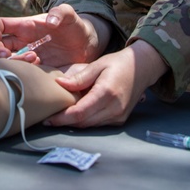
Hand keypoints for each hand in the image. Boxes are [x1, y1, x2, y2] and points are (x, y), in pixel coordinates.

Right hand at [0, 4, 103, 65]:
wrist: (87, 45)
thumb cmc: (75, 26)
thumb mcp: (69, 14)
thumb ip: (61, 12)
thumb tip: (50, 22)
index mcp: (25, 26)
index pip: (0, 25)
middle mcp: (23, 41)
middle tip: (8, 55)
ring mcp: (29, 56)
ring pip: (9, 61)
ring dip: (14, 61)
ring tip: (34, 58)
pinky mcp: (37, 69)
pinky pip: (23, 73)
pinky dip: (25, 72)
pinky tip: (40, 67)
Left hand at [45, 41, 167, 127]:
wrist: (141, 68)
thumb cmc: (117, 63)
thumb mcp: (98, 64)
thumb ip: (79, 77)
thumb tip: (59, 84)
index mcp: (107, 93)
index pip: (80, 112)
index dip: (62, 118)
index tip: (48, 118)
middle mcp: (114, 108)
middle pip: (84, 122)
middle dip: (64, 122)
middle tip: (47, 119)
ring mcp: (119, 116)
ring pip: (90, 126)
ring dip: (74, 123)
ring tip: (58, 117)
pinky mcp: (120, 119)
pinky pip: (98, 124)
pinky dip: (85, 120)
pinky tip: (75, 113)